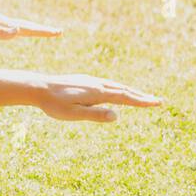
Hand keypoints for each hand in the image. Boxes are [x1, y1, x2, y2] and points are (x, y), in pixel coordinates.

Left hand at [0, 0, 61, 39]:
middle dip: (43, 30)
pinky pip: (10, 28)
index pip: (29, 29)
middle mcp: (5, 22)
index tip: (58, 32)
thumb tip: (18, 31)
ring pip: (20, 26)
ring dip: (32, 29)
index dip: (44, 32)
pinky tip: (16, 31)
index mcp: (6, 24)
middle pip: (28, 27)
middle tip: (58, 32)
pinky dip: (18, 30)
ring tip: (41, 32)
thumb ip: (0, 31)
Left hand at [35, 74, 160, 121]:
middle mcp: (96, 84)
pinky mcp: (83, 80)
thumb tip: (117, 115)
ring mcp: (90, 81)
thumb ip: (95, 114)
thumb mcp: (73, 114)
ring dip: (129, 91)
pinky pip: (105, 84)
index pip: (125, 97)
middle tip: (156, 101)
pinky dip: (116, 88)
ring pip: (114, 85)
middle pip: (124, 90)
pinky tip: (114, 92)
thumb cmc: (54, 104)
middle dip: (140, 96)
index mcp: (97, 92)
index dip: (142, 101)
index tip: (157, 103)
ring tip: (140, 97)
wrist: (37, 87)